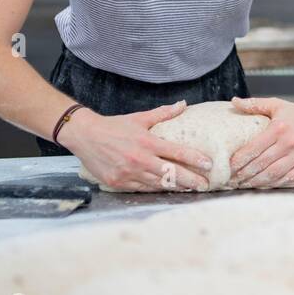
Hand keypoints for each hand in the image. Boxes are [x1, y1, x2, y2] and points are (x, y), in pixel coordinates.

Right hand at [62, 101, 212, 191]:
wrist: (84, 135)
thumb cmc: (114, 126)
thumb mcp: (139, 117)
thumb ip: (163, 114)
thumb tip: (182, 105)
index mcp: (147, 142)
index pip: (177, 152)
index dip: (195, 159)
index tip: (208, 164)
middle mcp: (139, 159)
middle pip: (171, 173)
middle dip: (191, 180)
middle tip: (205, 184)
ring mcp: (128, 173)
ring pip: (158, 183)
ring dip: (175, 186)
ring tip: (190, 188)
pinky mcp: (118, 182)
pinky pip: (142, 189)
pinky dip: (156, 189)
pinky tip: (167, 189)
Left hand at [229, 97, 293, 188]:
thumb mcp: (276, 104)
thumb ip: (254, 104)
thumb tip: (234, 101)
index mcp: (279, 128)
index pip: (254, 148)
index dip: (240, 160)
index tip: (230, 167)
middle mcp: (291, 142)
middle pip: (262, 164)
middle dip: (246, 174)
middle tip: (234, 179)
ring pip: (275, 174)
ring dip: (258, 182)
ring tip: (246, 184)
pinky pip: (290, 178)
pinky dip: (276, 183)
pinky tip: (265, 184)